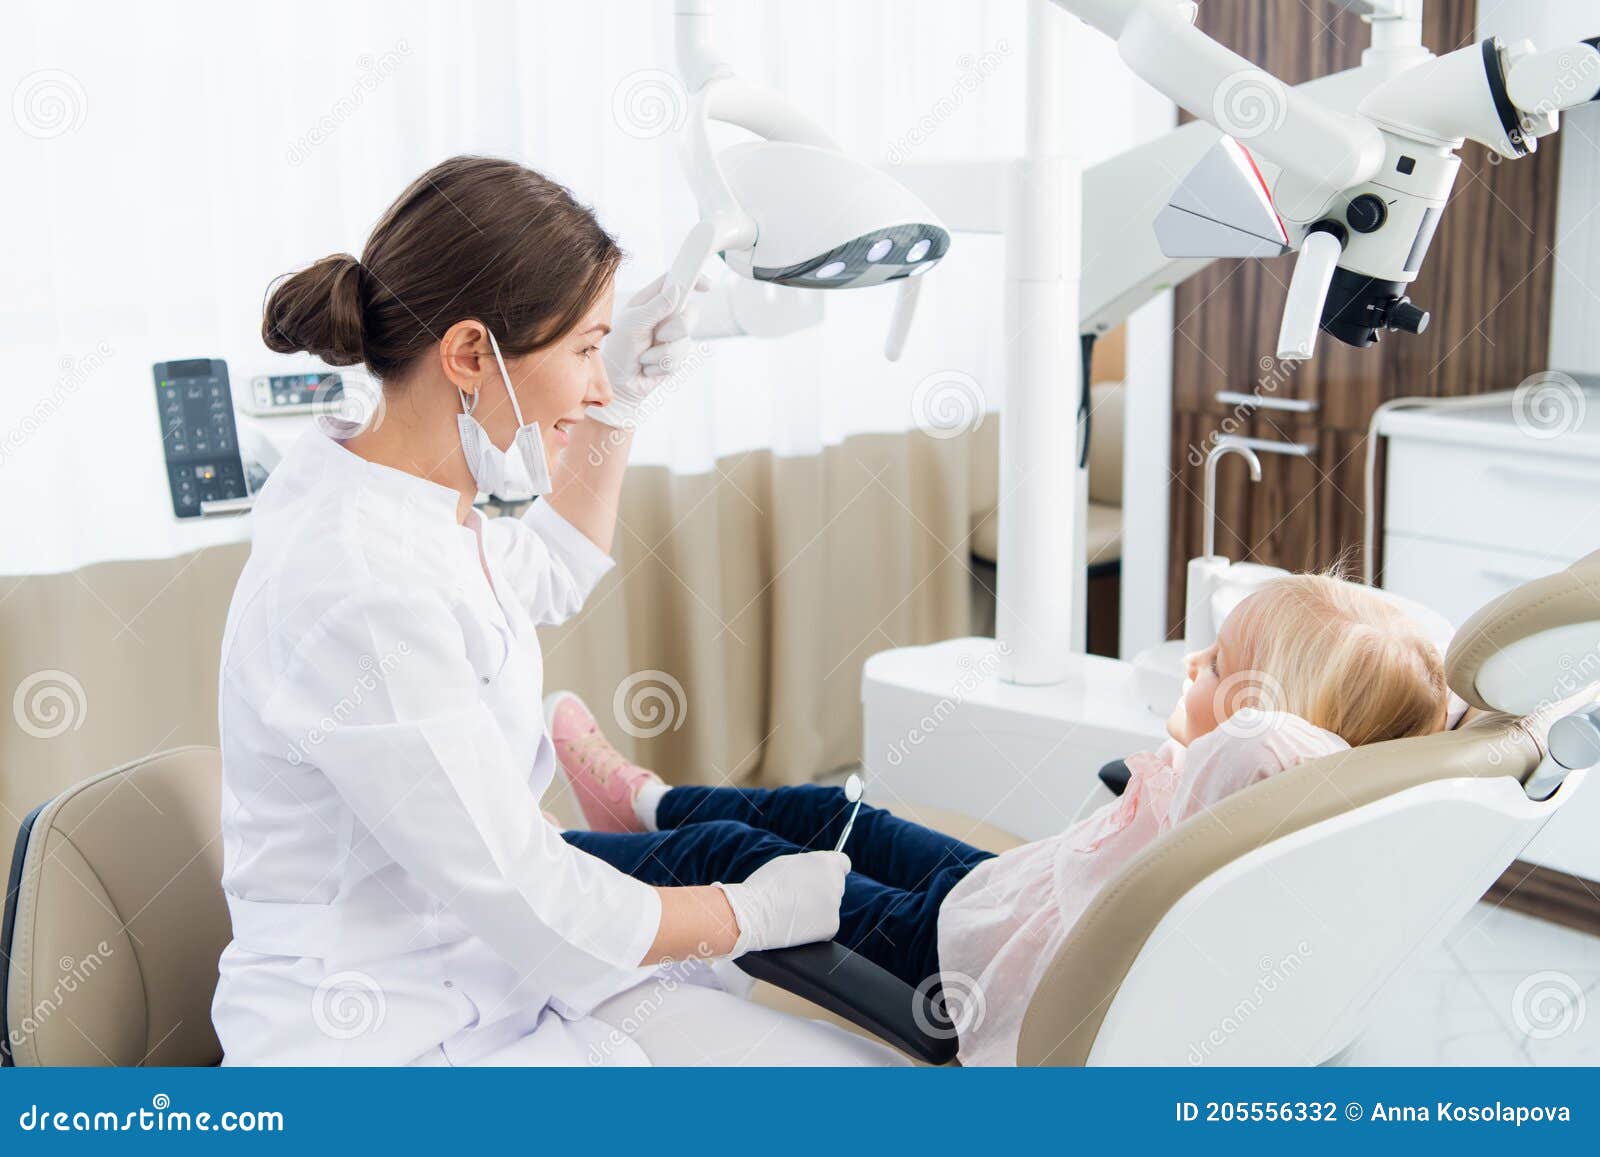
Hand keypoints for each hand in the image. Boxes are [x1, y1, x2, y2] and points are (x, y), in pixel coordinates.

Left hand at [589, 272, 707, 428]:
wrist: (617, 383)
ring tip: (644, 358)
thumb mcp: (632, 324)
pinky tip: (648, 368)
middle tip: (659, 336)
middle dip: (677, 328)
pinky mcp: (675, 356)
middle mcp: (663, 316)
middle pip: (690, 312)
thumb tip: (677, 289)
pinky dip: (663, 366)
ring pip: (686, 339)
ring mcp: (671, 336)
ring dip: (663, 353)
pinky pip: (681, 358)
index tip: (707, 286)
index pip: (675, 281)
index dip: (693, 279)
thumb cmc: (617, 350)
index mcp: (650, 301)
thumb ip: (655, 307)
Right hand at [714, 850, 849, 956]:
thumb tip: (820, 872)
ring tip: (793, 911)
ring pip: (830, 907)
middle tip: (800, 896)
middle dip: (822, 890)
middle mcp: (835, 882)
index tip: (826, 876)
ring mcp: (835, 906)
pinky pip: (827, 925)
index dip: (834, 869)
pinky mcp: (832, 926)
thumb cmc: (765, 886)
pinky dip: (815, 927)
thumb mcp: (789, 863)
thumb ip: (810, 865)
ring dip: (818, 908)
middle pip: (836, 886)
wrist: (753, 915)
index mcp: (826, 862)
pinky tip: (797, 924)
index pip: (843, 863)